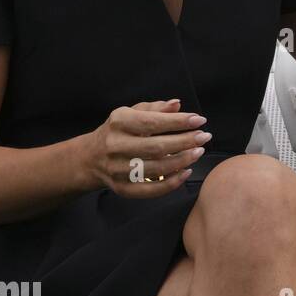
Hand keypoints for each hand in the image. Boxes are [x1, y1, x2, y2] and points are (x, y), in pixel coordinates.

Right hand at [85, 100, 208, 196]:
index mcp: (118, 123)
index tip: (199, 120)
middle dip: (185, 142)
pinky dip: (171, 183)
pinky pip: (150, 190)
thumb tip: (177, 104)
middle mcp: (115, 146)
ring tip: (198, 152)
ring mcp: (117, 169)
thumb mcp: (132, 113)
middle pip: (156, 147)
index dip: (178, 122)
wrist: (91, 157)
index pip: (152, 122)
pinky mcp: (121, 188)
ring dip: (182, 161)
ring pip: (156, 169)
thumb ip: (156, 108)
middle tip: (204, 137)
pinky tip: (186, 172)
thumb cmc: (119, 131)